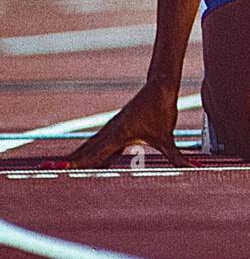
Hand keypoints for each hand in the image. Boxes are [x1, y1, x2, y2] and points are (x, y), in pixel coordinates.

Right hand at [64, 81, 187, 168]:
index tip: (59, 171)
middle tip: (48, 172)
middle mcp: (111, 132)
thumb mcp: (167, 136)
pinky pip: (100, 143)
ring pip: (91, 147)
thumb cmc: (161, 108)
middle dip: (70, 164)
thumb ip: (175, 156)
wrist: (160, 86)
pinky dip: (91, 153)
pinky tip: (89, 161)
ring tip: (61, 170)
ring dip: (78, 158)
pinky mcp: (117, 128)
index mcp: (118, 135)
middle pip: (86, 152)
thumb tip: (191, 166)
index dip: (77, 165)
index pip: (93, 155)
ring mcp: (113, 129)